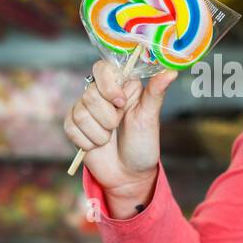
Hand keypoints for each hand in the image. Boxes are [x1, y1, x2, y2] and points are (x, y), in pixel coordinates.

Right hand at [63, 57, 178, 194]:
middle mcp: (101, 94)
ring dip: (99, 133)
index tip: (121, 103)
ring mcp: (85, 110)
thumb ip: (156, 92)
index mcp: (121, 86)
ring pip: (80, 112)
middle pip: (90, 94)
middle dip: (107, 118)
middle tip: (118, 127)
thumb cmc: (142, 145)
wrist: (128, 174)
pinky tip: (97, 146)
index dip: (108, 85)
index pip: (102, 68)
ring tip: (109, 139)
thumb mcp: (150, 118)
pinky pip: (71, 127)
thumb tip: (171, 71)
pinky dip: (87, 141)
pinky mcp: (74, 126)